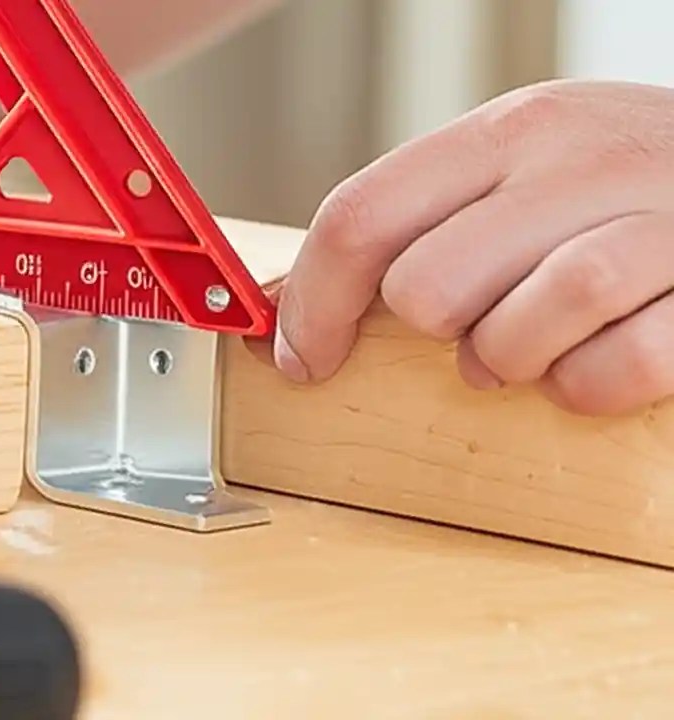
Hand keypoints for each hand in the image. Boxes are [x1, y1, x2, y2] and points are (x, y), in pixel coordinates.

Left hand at [273, 79, 673, 415]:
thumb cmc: (624, 187)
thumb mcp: (519, 174)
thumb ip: (415, 225)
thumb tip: (287, 308)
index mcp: (511, 130)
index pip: (361, 215)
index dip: (312, 303)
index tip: (299, 359)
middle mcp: (577, 162)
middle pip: (425, 289)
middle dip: (436, 331)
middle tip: (478, 323)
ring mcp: (651, 224)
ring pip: (510, 335)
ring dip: (509, 362)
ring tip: (538, 344)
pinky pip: (610, 374)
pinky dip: (588, 388)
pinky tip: (600, 356)